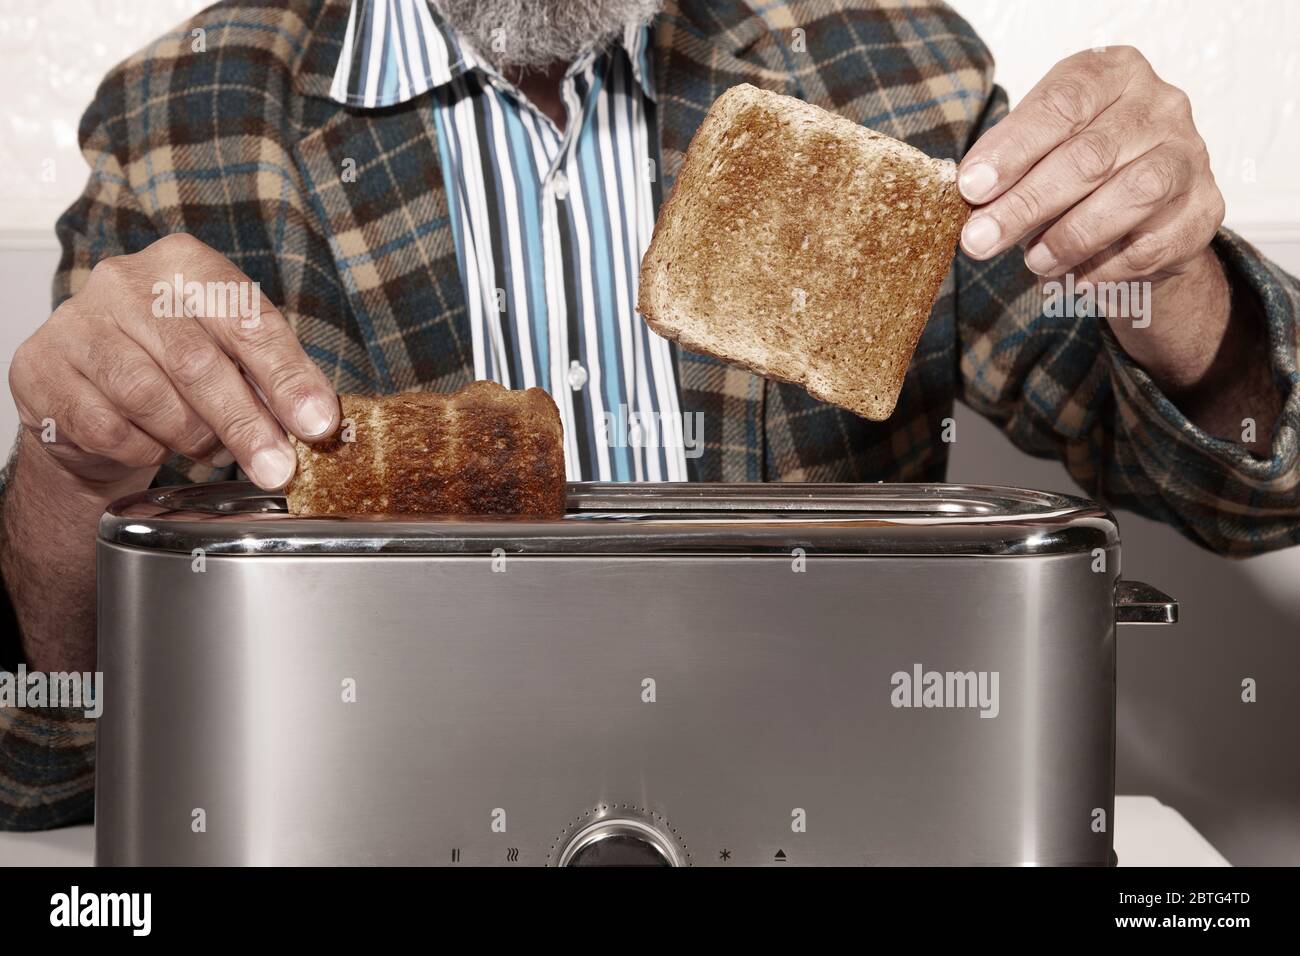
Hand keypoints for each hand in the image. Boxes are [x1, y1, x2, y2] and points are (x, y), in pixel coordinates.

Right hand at [8, 232, 338, 491]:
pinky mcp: (40, 367)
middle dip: (247, 425)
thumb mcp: (233, 356)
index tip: (316, 422)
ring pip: (150, 399)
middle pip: (199, 363)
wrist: (91, 393)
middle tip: (277, 467)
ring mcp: (77, 322)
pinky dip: (142, 448)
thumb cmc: (174, 368)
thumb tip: (318, 420)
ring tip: (205, 445)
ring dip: (191, 438)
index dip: (288, 376)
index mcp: (187, 265)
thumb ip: (275, 378)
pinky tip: (150, 441)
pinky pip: (108, 428)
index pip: (248, 321)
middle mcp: (126, 281)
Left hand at [956, 46, 1224, 286]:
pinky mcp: (1204, 211)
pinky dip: (1101, 267)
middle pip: (1090, 155)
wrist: (1142, 224)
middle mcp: (1161, 105)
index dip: (1013, 148)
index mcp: (1114, 73)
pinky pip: (1149, 245)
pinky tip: (1074, 276)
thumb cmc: (1078, 179)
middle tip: (979, 240)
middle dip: (1025, 204)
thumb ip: (1008, 167)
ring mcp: (1190, 155)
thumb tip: (972, 192)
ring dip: (1068, 238)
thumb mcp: (1037, 155)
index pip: (1063, 103)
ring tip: (1034, 261)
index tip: (971, 187)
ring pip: (1131, 195)